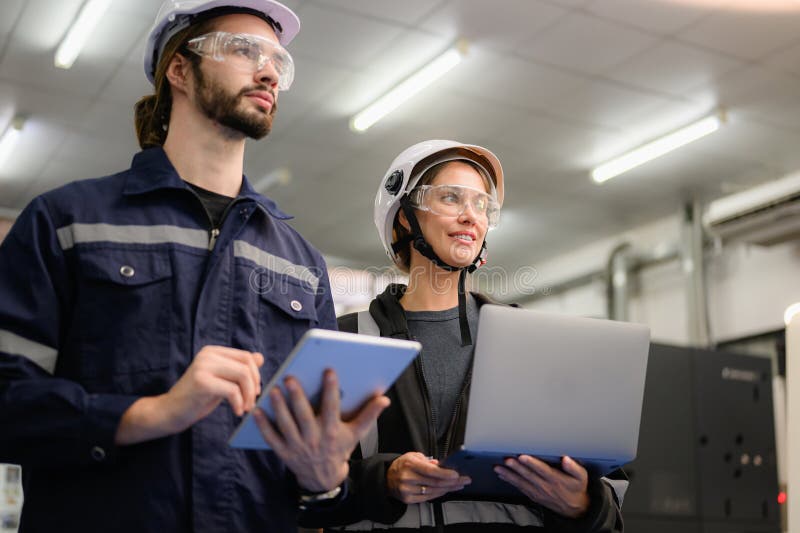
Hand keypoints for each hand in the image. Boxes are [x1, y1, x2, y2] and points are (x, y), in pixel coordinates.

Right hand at [116, 346, 263, 444]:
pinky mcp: (202, 382)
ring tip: (245, 409)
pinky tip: (236, 412)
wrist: (169, 413)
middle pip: (247, 365)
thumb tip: (261, 356)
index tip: (255, 392)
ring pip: (242, 376)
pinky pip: (233, 390)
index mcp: (212, 351)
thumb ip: (238, 368)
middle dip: (254, 385)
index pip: (246, 356)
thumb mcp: (221, 380)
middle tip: (251, 403)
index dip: (256, 375)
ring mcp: (203, 366)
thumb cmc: (196, 398)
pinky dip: (239, 403)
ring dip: (248, 396)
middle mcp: (207, 355)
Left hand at [252, 368, 389, 492]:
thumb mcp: (356, 434)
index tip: (329, 371)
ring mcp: (297, 446)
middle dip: (297, 397)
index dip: (331, 390)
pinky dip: (263, 426)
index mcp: (332, 432)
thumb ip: (369, 415)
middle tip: (290, 378)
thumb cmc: (339, 449)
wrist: (324, 478)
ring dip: (279, 407)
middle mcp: (314, 439)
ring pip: (286, 425)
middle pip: (304, 416)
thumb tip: (384, 399)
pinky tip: (256, 411)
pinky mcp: (284, 452)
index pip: (332, 408)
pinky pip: (271, 438)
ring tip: (273, 390)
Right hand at [386, 452, 470, 503]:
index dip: (445, 474)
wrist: (387, 477)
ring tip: (458, 485)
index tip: (456, 474)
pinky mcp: (408, 499)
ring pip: (433, 491)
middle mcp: (408, 478)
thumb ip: (428, 461)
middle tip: (464, 480)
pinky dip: (439, 494)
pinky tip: (446, 490)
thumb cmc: (402, 465)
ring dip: (448, 489)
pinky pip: (428, 497)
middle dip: (452, 482)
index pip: (431, 471)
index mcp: (410, 464)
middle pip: (435, 482)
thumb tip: (441, 465)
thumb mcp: (413, 456)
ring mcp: (407, 490)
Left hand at [494, 455, 589, 517]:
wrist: (574, 509)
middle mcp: (545, 486)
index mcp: (556, 479)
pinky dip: (510, 481)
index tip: (523, 457)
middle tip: (506, 460)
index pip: (542, 470)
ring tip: (499, 468)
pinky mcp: (533, 495)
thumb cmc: (576, 489)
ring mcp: (538, 491)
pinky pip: (520, 488)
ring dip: (509, 475)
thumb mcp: (581, 477)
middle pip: (529, 475)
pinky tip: (502, 475)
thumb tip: (566, 459)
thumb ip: (574, 468)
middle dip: (517, 468)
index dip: (532, 463)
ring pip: (521, 482)